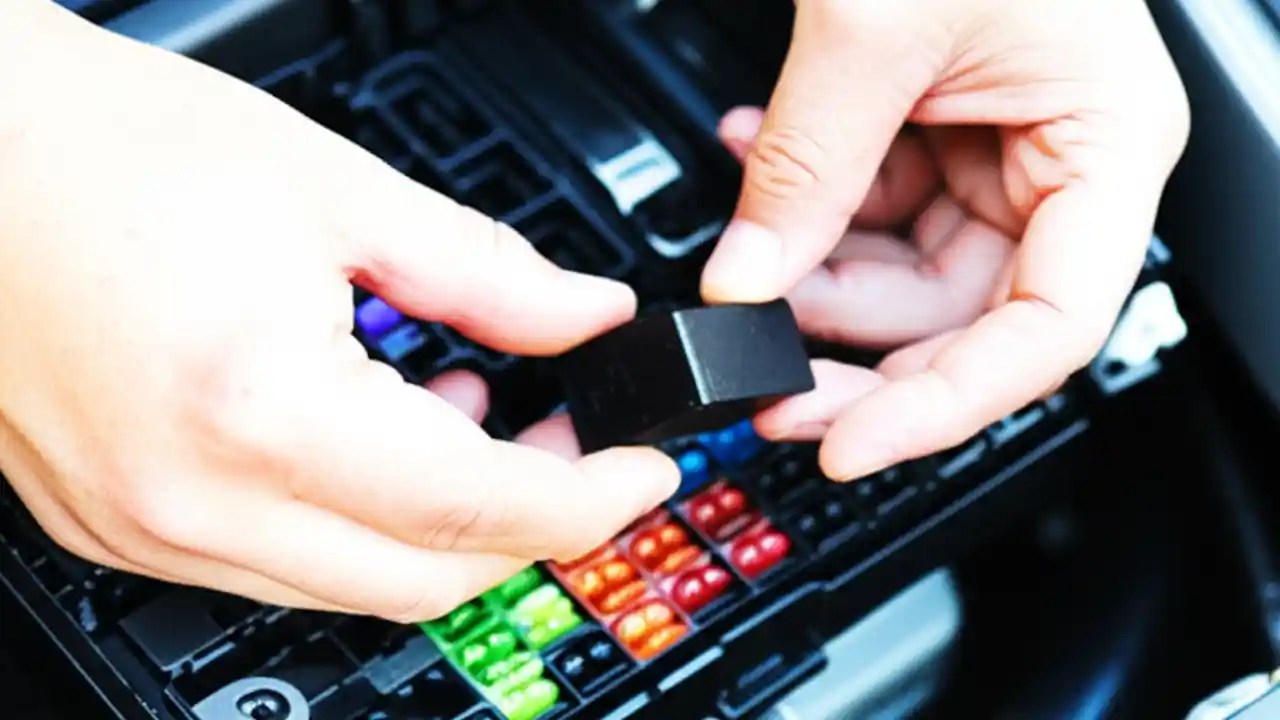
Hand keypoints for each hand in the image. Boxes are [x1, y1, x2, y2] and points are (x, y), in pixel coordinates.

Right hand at [0, 4, 675, 620]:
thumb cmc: (109, 147)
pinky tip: (373, 437)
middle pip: (427, 579)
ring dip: (444, 531)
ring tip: (473, 420)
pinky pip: (277, 567)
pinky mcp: (116, 524)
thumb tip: (583, 316)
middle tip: (575, 448)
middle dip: (531, 527)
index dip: (590, 498)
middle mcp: (192, 501)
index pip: (480, 509)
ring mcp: (145, 528)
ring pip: (354, 590)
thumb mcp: (339, 192)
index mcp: (262, 411)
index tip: (646, 470)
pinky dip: (355, 526)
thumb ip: (487, 274)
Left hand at [700, 0, 1188, 479]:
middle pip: (966, 316)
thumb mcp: (873, 30)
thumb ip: (806, 168)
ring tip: (744, 253)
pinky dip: (809, 205)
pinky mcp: (943, 126)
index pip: (1045, 329)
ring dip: (813, 274)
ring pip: (906, 272)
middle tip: (762, 375)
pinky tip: (755, 163)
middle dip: (852, 347)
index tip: (849, 445)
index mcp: (1104, 144)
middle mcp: (1067, 159)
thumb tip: (745, 285)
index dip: (947, 405)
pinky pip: (876, 206)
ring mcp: (1002, 145)